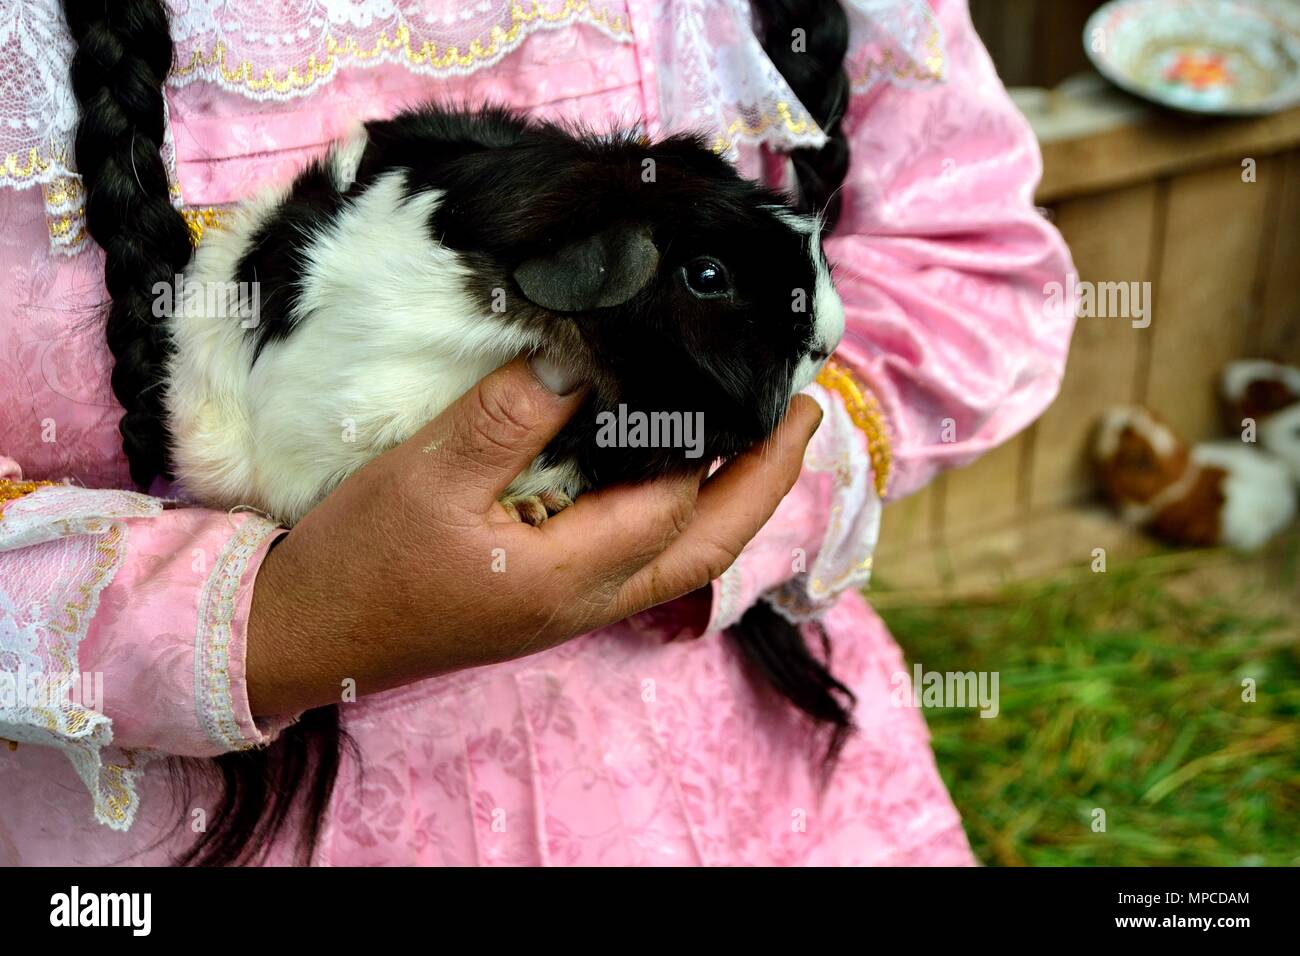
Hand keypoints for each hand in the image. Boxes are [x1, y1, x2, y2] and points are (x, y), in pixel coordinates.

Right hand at [247, 356, 822, 714]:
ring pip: (680, 557)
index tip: (762, 378)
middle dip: (767, 483)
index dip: (724, 443)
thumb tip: (580, 359)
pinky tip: (666, 470)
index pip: (678, 504)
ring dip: (730, 500)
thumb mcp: (427, 476)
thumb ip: (508, 419)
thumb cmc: (361, 560)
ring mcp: (569, 603)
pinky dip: (676, 511)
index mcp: (570, 574)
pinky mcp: (545, 595)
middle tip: (804, 414)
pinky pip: (639, 554)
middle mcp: (587, 599)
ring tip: (757, 439)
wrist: (304, 634)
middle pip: (708, 547)